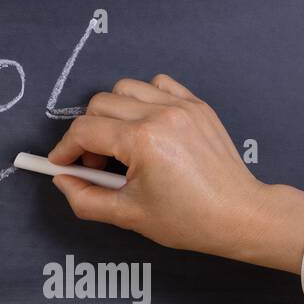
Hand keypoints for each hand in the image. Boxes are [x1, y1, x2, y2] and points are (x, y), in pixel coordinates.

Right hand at [46, 74, 303, 273]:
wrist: (241, 215)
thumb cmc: (190, 219)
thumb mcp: (128, 215)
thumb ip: (85, 198)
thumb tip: (62, 179)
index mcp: (143, 141)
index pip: (84, 130)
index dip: (65, 149)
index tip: (61, 164)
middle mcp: (161, 115)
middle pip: (99, 104)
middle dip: (87, 133)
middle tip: (95, 163)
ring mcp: (181, 106)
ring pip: (125, 88)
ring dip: (113, 112)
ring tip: (121, 143)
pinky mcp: (197, 105)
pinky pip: (158, 84)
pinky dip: (143, 99)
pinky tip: (146, 126)